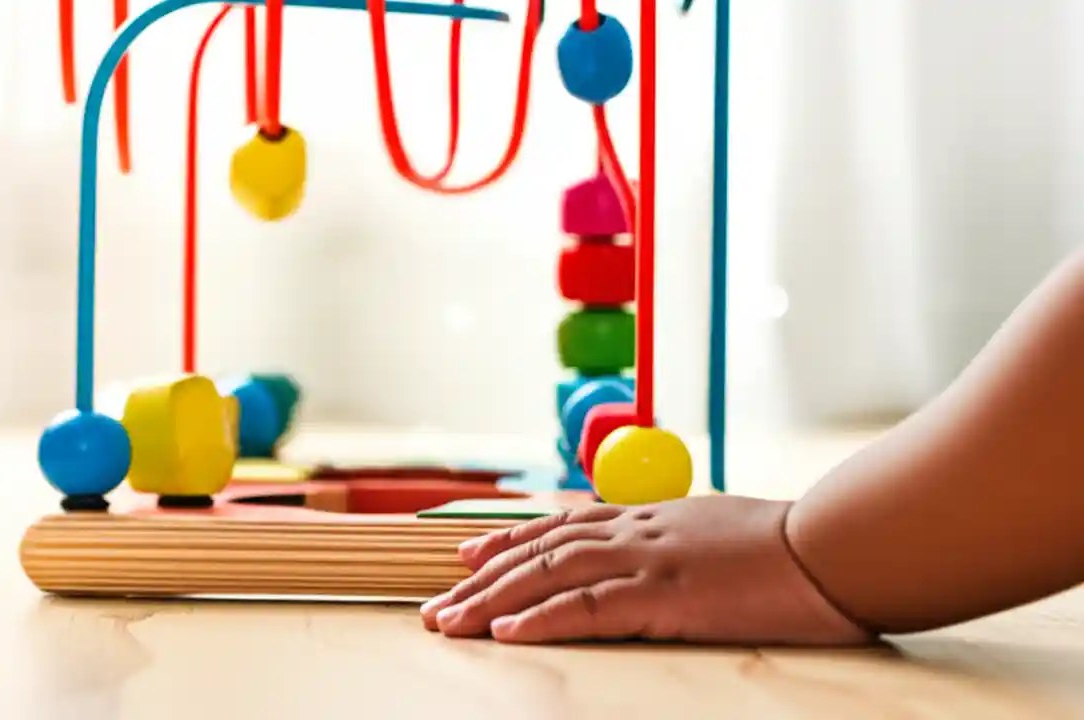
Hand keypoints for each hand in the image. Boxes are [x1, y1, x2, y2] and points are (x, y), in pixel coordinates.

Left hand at [420, 495, 871, 644]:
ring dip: (491, 602)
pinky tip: (505, 634)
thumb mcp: (727, 528)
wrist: (839, 544)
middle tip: (437, 602)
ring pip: (549, 576)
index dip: (510, 539)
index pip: (563, 524)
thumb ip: (685, 536)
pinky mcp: (667, 598)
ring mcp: (650, 561)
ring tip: (447, 623)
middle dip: (482, 578)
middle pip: (541, 551)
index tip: (468, 552)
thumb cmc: (798, 542)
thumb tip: (673, 549)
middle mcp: (639, 531)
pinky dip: (540, 620)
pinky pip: (589, 609)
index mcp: (653, 516)